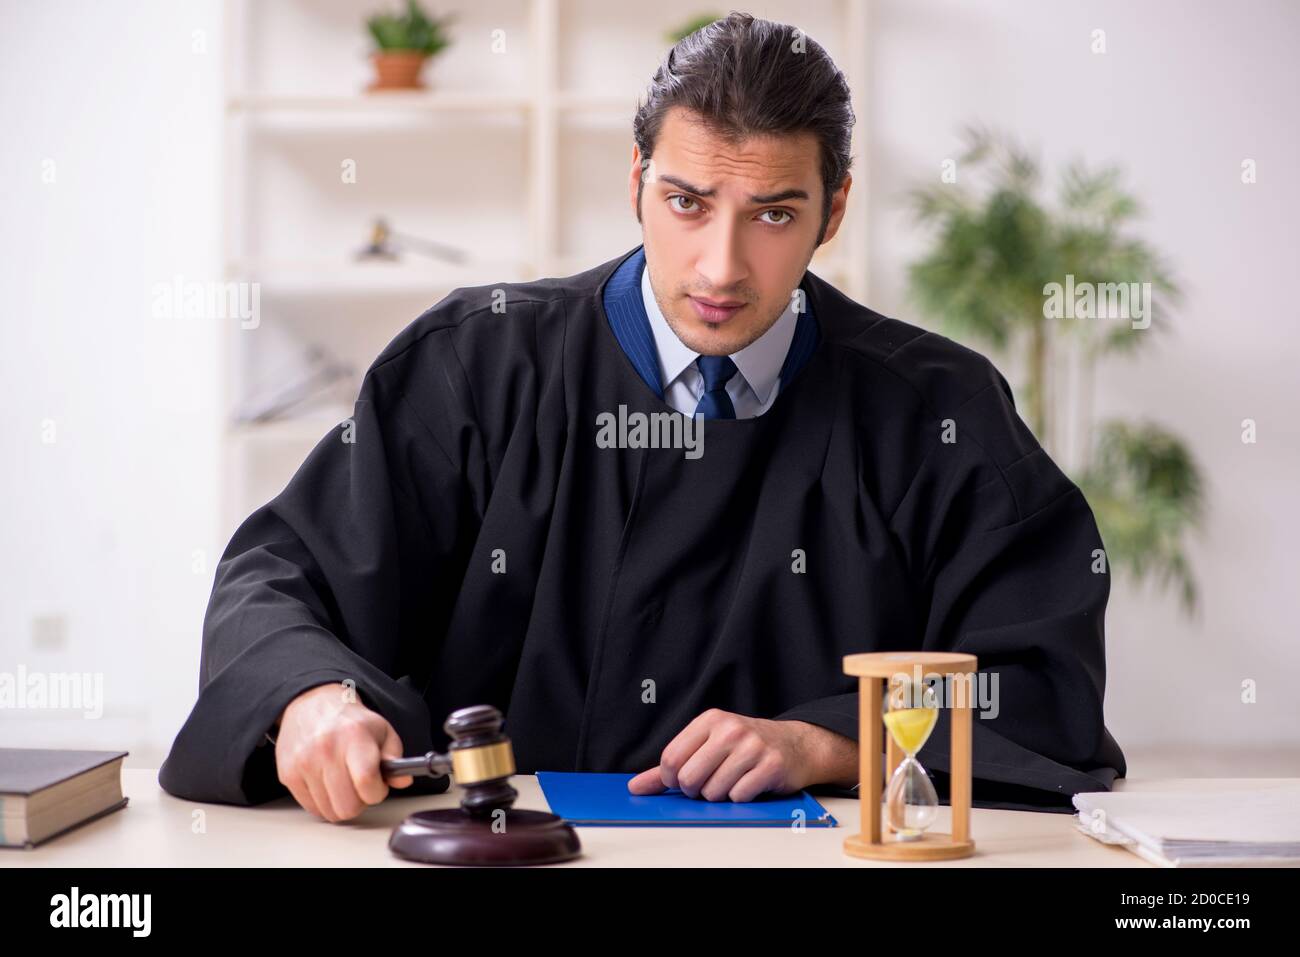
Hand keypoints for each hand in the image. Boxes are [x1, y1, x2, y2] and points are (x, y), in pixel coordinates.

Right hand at [273, 682, 412, 822]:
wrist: (312, 705)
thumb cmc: (350, 722)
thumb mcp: (382, 731)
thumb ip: (395, 757)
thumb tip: (402, 780)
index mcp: (354, 737)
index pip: (366, 783)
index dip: (377, 792)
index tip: (378, 786)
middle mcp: (326, 749)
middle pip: (348, 807)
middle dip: (360, 801)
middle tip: (360, 786)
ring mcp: (304, 763)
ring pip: (330, 812)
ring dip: (341, 803)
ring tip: (344, 782)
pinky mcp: (288, 775)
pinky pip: (312, 809)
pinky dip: (324, 802)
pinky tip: (328, 783)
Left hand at [626, 709, 854, 802]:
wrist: (795, 745)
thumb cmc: (745, 747)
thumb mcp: (707, 746)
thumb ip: (670, 767)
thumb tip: (636, 787)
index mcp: (710, 720)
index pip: (671, 758)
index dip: (672, 779)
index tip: (684, 779)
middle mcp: (730, 729)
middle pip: (689, 779)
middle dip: (697, 790)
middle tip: (712, 781)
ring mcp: (752, 746)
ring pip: (713, 792)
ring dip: (721, 795)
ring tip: (734, 780)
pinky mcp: (770, 765)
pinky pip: (738, 797)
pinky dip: (742, 798)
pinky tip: (751, 784)